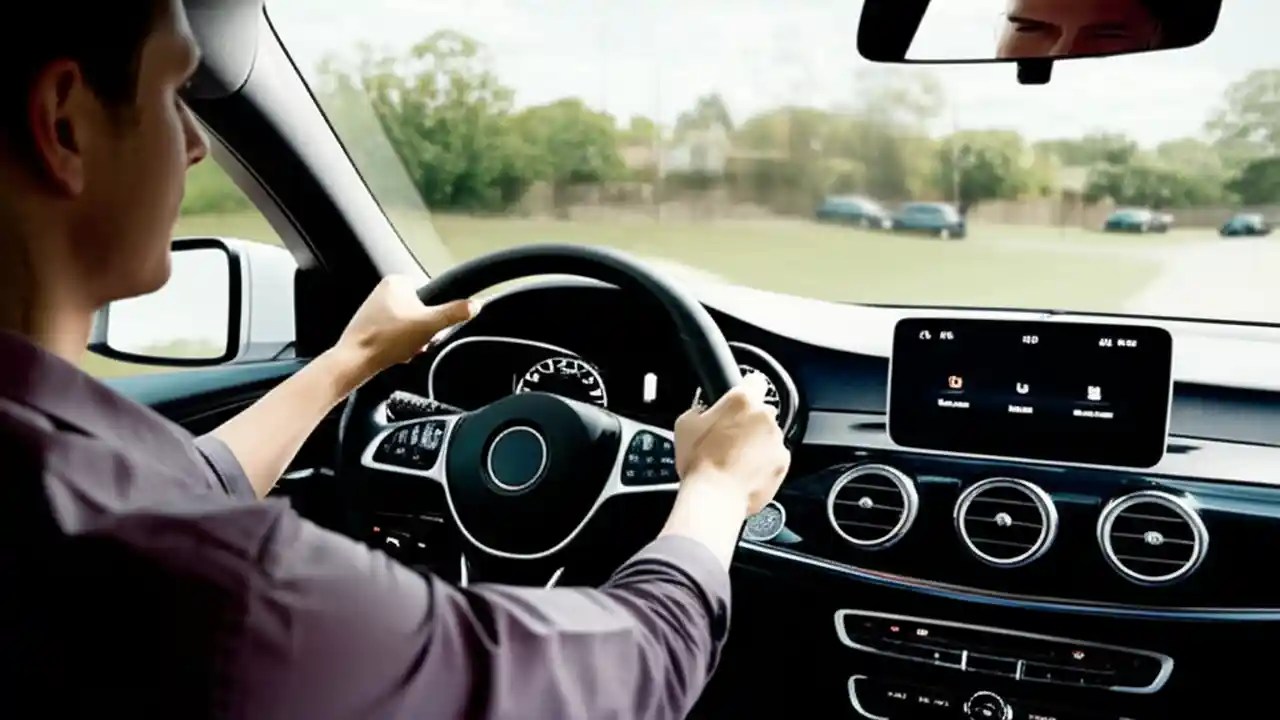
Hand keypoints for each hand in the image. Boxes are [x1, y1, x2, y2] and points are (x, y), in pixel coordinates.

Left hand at [335, 275, 477, 377]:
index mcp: (397, 281)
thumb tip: (476, 304)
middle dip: (423, 330)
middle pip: (420, 312)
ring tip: (405, 350)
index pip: (430, 297)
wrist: (355, 360)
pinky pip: (395, 334)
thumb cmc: (389, 338)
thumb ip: (454, 313)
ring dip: (413, 340)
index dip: (434, 315)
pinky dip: (399, 345)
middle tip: (417, 342)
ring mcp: (374, 308)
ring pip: (409, 325)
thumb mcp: (429, 324)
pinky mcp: (368, 325)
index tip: (429, 329)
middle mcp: (383, 290)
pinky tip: (396, 354)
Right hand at [673, 373, 790, 514]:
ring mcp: (777, 441)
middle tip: (728, 439)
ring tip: (735, 461)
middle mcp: (765, 417)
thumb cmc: (699, 462)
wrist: (715, 497)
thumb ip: (700, 410)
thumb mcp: (685, 424)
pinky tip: (744, 473)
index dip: (747, 389)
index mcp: (742, 400)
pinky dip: (764, 464)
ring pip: (768, 436)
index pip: (754, 381)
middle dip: (749, 423)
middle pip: (761, 413)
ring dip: (756, 444)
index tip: (741, 400)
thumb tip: (704, 412)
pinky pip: (774, 458)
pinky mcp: (783, 463)